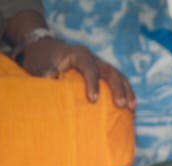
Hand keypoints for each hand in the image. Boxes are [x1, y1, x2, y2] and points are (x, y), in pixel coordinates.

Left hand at [21, 38, 135, 109]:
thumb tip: (51, 77)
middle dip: (118, 89)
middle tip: (121, 105)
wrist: (46, 49)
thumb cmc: (42, 59)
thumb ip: (45, 71)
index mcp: (78, 54)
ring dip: (127, 92)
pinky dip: (127, 94)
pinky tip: (132, 110)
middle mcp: (93, 58)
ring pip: (119, 77)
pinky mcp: (103, 74)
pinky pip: (119, 83)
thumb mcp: (39, 64)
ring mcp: (101, 66)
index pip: (89, 67)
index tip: (93, 100)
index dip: (92, 83)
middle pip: (111, 72)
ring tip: (132, 109)